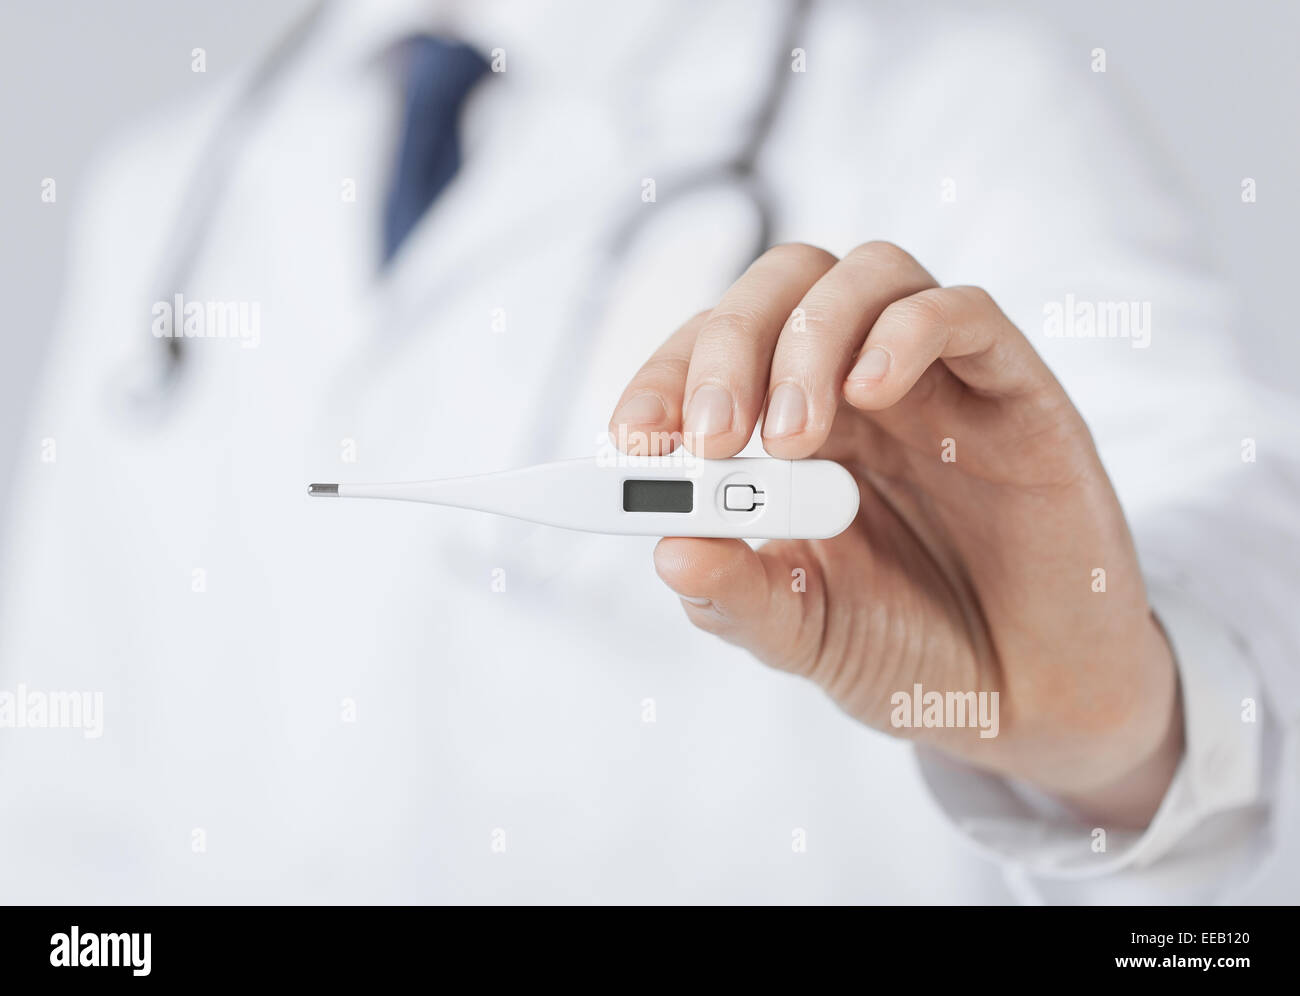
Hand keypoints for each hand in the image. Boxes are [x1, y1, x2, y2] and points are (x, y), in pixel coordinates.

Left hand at [608, 242, 1181, 827]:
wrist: (1031, 702)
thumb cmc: (914, 653)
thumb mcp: (806, 635)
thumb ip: (739, 596)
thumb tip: (667, 552)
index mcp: (795, 433)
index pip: (713, 353)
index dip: (663, 378)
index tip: (632, 438)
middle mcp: (859, 390)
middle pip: (781, 288)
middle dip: (727, 349)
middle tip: (711, 439)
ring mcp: (938, 383)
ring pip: (866, 274)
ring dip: (808, 339)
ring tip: (790, 440)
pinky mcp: (1017, 392)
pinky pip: (964, 312)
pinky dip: (907, 334)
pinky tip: (871, 395)